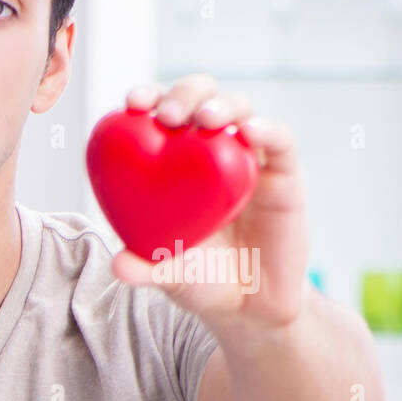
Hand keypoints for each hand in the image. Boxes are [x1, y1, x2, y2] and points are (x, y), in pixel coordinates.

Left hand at [111, 73, 309, 338]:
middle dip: (183, 95)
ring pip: (239, 110)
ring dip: (221, 106)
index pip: (159, 116)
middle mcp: (210, 152)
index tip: (132, 102)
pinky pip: (280, 142)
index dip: (148, 99)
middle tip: (169, 115)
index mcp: (174, 164)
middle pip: (200, 98)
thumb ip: (144, 267)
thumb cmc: (202, 279)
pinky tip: (251, 132)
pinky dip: (267, 130)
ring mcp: (249, 159)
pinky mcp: (284, 175)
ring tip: (205, 119)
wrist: (250, 305)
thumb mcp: (167, 275)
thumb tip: (117, 264)